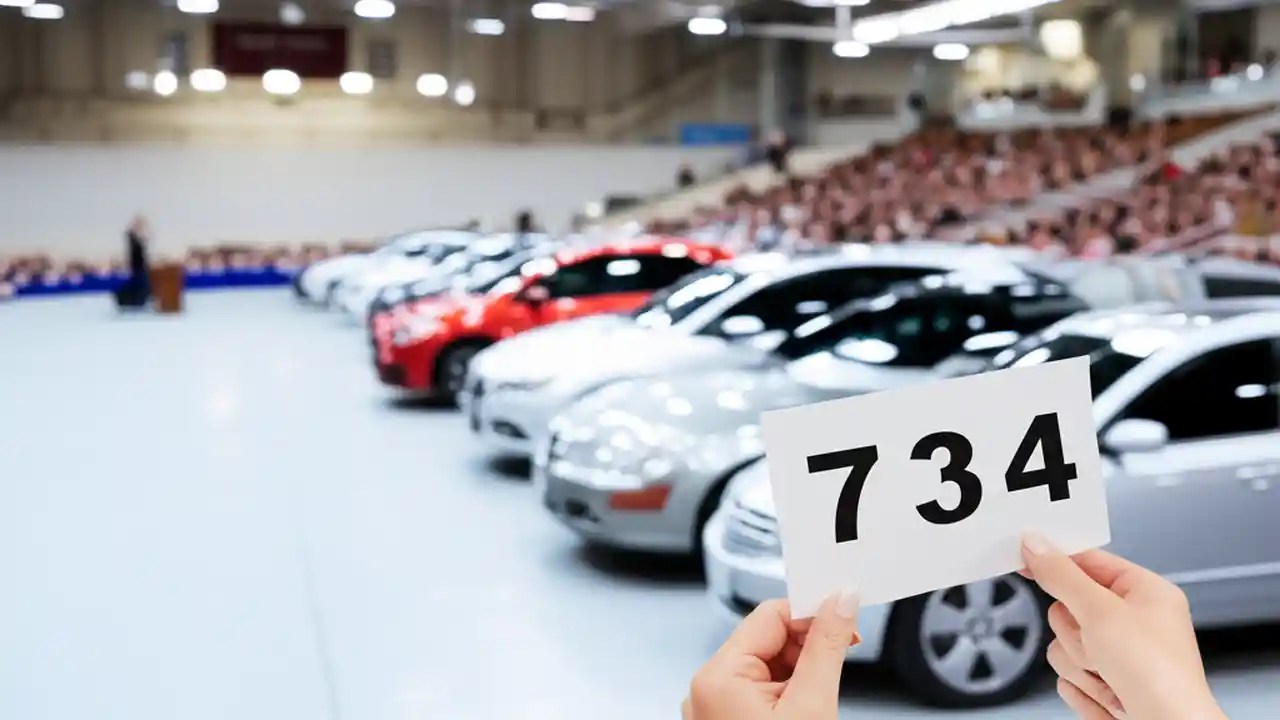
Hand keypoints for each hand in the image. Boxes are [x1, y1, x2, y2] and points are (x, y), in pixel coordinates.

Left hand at [684, 591, 859, 719]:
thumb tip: (841, 603)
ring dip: (801, 673)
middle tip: (843, 657)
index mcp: (718, 675)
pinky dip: (788, 694)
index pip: (770, 615)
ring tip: (818, 702)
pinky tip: (804, 711)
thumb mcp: (812, 705)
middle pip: (769, 639)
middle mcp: (708, 687)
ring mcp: (715, 707)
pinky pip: (761, 691)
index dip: (811, 613)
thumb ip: (827, 649)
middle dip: (808, 647)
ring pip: (768, 666)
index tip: (845, 612)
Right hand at [1021, 534, 1227, 719]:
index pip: (1090, 562)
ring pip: (1064, 646)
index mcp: (1147, 593)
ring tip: (1110, 677)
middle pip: (1069, 609)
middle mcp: (1135, 623)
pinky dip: (1084, 689)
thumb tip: (1036, 547)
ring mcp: (1120, 657)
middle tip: (1100, 644)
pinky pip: (1069, 676)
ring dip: (1080, 664)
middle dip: (1076, 634)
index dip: (1057, 561)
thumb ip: (1062, 576)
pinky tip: (1110, 695)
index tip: (1025, 556)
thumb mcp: (1101, 612)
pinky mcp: (1107, 686)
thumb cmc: (1159, 676)